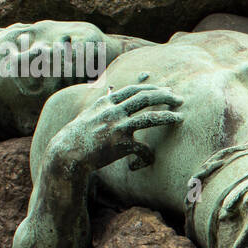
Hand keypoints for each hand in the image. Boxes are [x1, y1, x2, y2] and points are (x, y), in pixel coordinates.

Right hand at [47, 82, 182, 175]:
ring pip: (150, 118)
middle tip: (180, 99)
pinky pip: (143, 149)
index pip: (134, 89)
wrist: (66, 154)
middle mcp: (113, 111)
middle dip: (165, 96)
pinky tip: (147, 160)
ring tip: (181, 118)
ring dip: (168, 117)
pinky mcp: (120, 145)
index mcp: (106, 103)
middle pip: (145, 97)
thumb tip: (109, 86)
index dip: (152, 88)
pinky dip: (148, 155)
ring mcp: (117, 127)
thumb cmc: (78, 134)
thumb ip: (103, 100)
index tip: (167, 89)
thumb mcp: (89, 112)